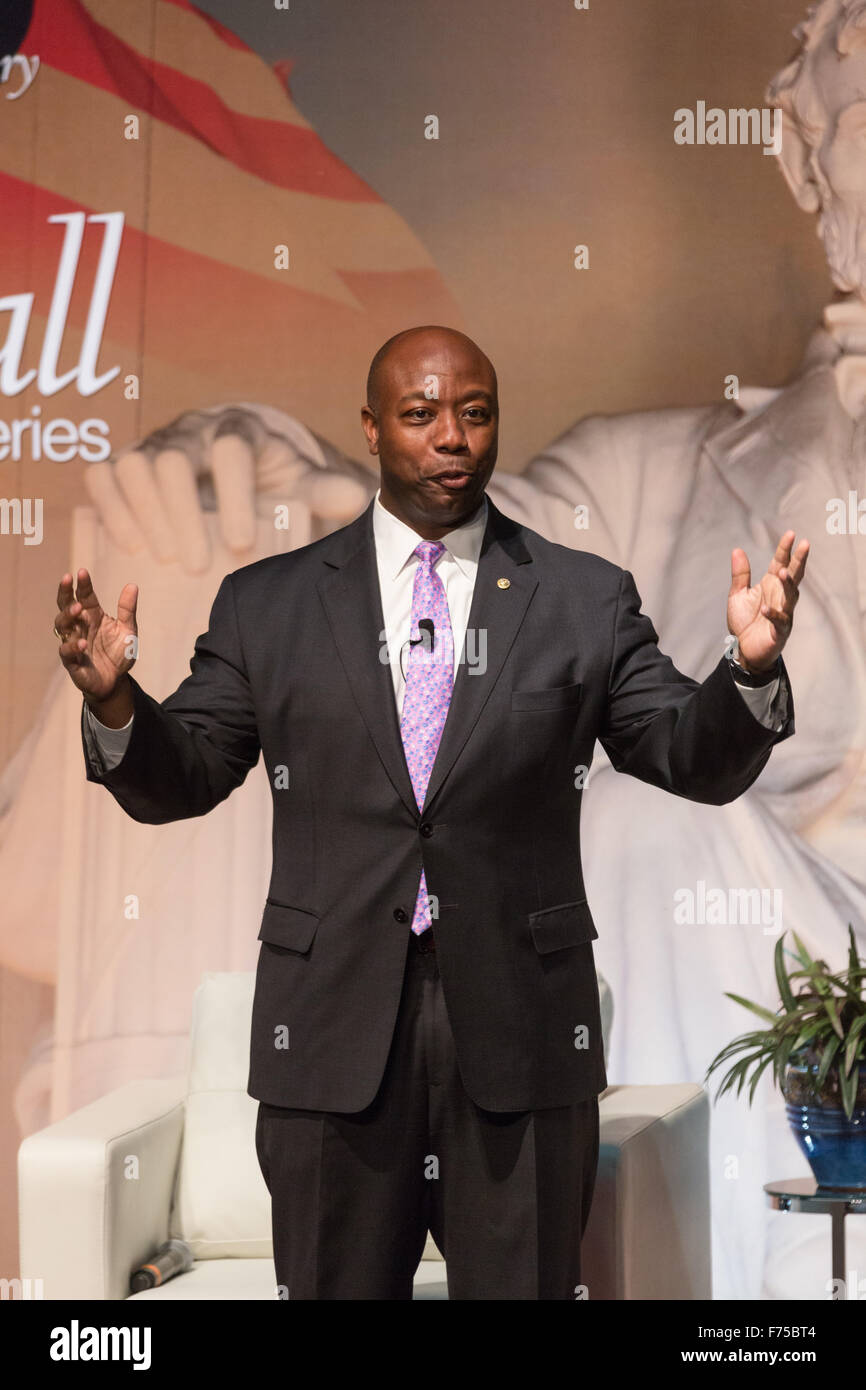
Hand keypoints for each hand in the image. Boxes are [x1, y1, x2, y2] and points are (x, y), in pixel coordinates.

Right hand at [54, 569, 138, 702]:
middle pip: (66, 606)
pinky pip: (67, 652)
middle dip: (65, 592)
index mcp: (93, 616)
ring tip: (78, 608)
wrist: (115, 682)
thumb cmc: (118, 653)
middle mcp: (80, 626)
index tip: (82, 572)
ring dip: (68, 615)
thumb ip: (128, 610)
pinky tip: (83, 643)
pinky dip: (73, 647)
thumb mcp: (128, 630)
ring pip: (62, 625)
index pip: (84, 596)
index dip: (82, 584)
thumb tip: (132, 585)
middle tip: (67, 579)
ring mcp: (73, 642)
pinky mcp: (72, 661)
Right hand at [82, 404, 375, 573]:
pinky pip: (103, 475)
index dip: (234, 494)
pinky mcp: (123, 464)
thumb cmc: (272, 480)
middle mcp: (190, 431)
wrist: (234, 466)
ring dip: (144, 513)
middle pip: (174, 458)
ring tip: (164, 559)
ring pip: (133, 464)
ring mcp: (153, 445)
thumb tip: (358, 497)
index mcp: (240, 429)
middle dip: (183, 513)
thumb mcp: (301, 485)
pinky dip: (110, 506)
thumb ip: (326, 492)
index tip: (243, 543)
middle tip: (198, 565)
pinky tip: (129, 545)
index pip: (231, 449)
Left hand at [727, 530, 809, 672]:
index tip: (791, 534)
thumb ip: (740, 574)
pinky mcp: (779, 631)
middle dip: (799, 560)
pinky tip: (766, 608)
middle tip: (805, 544)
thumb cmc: (744, 622)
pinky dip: (773, 615)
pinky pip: (779, 621)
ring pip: (790, 596)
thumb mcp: (738, 595)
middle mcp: (780, 597)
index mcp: (771, 585)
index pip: (780, 563)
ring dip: (788, 585)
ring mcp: (783, 613)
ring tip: (783, 572)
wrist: (744, 650)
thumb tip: (737, 550)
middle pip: (793, 575)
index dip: (785, 549)